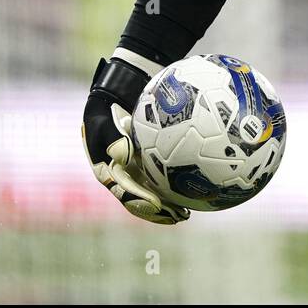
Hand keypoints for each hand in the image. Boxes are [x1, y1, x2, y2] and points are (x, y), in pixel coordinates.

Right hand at [83, 57, 188, 224]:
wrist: (118, 90)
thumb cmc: (110, 103)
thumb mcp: (103, 118)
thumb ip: (112, 136)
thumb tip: (123, 155)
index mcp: (107, 169)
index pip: (122, 190)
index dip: (138, 201)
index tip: (157, 205)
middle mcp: (122, 172)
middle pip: (140, 196)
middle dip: (158, 210)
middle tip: (180, 216)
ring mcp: (136, 166)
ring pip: (155, 187)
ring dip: (170, 200)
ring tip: (191, 209)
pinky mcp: (150, 158)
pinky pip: (168, 169)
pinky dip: (183, 177)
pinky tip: (204, 180)